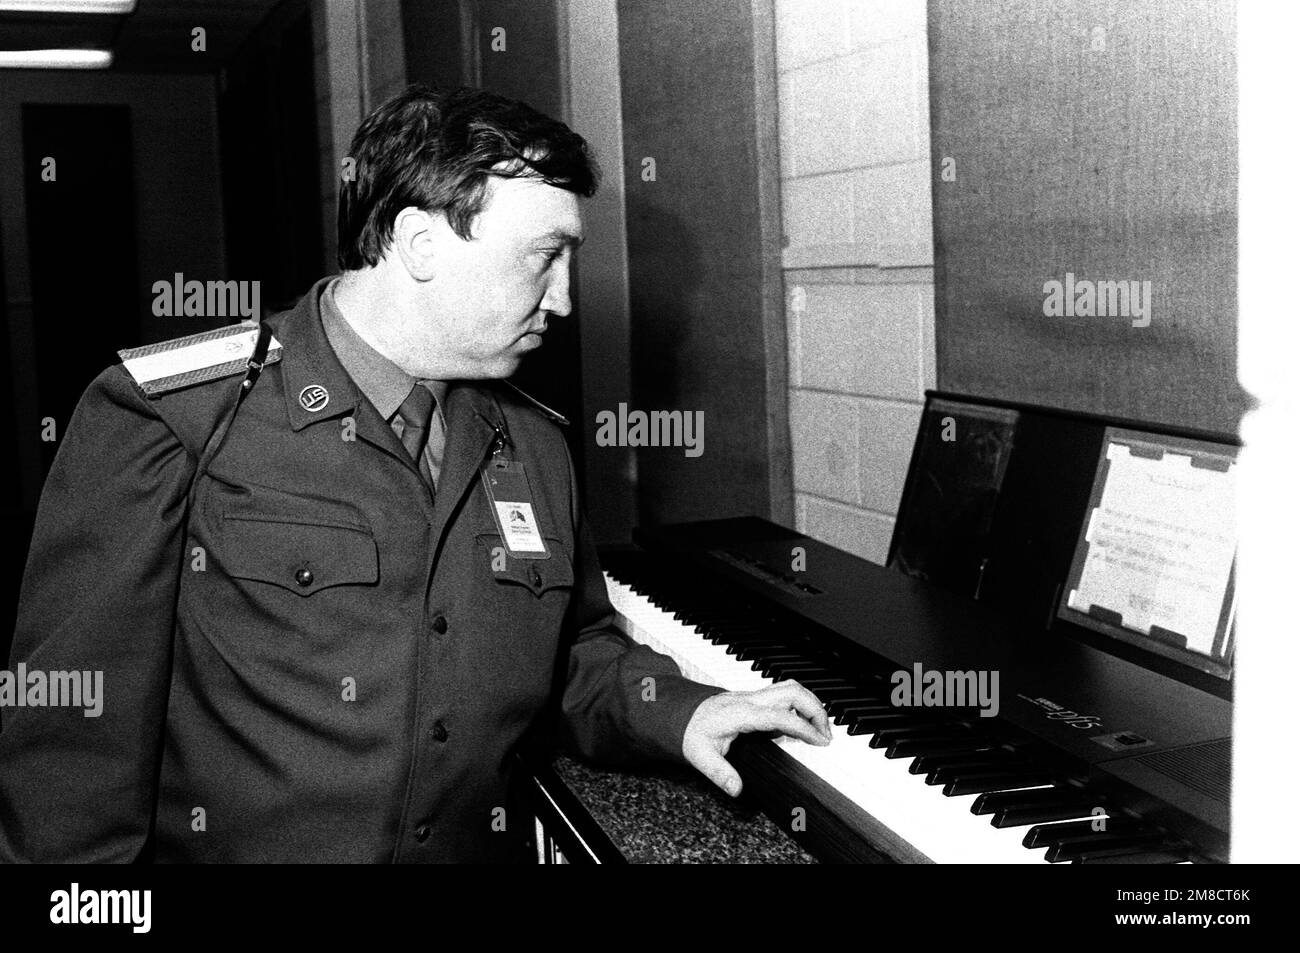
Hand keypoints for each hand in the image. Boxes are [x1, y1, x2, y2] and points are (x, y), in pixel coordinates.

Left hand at [682, 680, 832, 796]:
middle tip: (827, 736)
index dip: (804, 727)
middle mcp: (750, 700)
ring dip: (811, 704)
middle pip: (793, 691)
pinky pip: (784, 694)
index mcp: (741, 713)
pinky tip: (802, 725)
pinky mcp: (755, 697)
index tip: (821, 742)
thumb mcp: (699, 756)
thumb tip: (736, 789)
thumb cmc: (690, 732)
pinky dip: (800, 705)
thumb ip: (720, 773)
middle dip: (817, 710)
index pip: (781, 715)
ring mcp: (753, 696)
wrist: (678, 712)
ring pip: (791, 687)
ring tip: (820, 729)